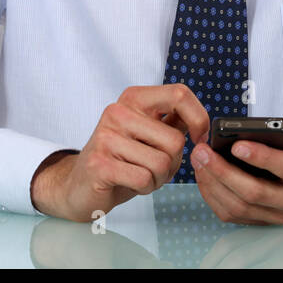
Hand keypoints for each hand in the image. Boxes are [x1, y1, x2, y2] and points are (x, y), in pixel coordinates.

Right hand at [31, 84, 209, 221]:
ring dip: (159, 178)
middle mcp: (118, 111)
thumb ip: (174, 122)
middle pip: (174, 140)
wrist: (79, 185)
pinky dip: (145, 188)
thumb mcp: (149, 134)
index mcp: (134, 98)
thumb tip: (203, 124)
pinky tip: (130, 183)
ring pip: (162, 163)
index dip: (198, 119)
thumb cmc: (121, 160)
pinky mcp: (100, 163)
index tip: (199, 138)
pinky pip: (144, 179)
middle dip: (173, 163)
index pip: (179, 94)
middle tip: (155, 167)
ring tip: (140, 175)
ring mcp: (106, 137)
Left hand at [191, 110, 282, 224]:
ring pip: (240, 206)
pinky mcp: (263, 220)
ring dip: (214, 183)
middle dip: (224, 171)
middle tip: (203, 151)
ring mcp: (280, 214)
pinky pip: (233, 213)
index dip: (261, 157)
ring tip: (198, 159)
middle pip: (256, 193)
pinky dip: (213, 195)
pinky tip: (204, 175)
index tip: (236, 145)